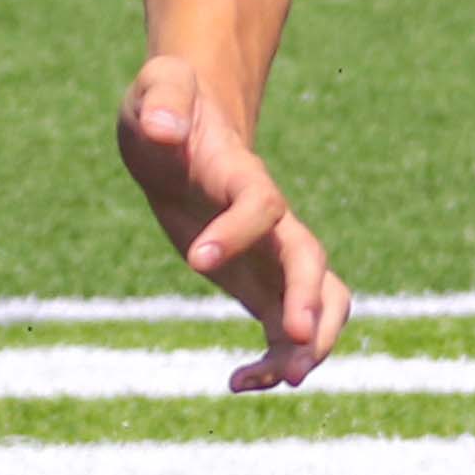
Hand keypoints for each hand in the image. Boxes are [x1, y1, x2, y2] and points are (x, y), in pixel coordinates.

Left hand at [117, 54, 350, 390]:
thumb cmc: (168, 106)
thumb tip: (163, 129)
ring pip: (317, 303)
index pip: (261, 205)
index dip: (237, 232)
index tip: (197, 262)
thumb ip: (163, 100)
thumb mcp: (157, 90)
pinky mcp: (258, 282)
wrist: (179, 129)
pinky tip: (238, 384)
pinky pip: (283, 329)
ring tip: (276, 382)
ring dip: (307, 345)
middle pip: (312, 262)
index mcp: (244, 176)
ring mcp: (271, 254)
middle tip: (293, 343)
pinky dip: (273, 361)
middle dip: (309, 302)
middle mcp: (271, 221)